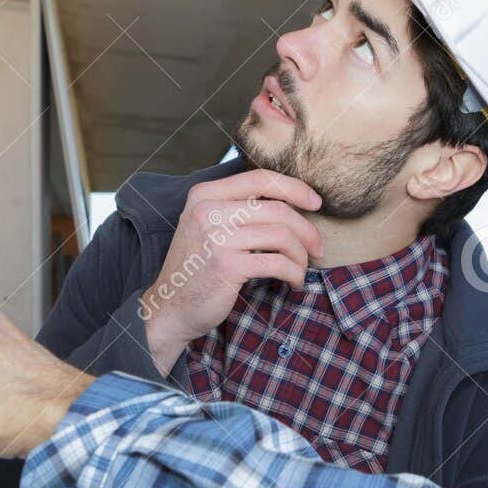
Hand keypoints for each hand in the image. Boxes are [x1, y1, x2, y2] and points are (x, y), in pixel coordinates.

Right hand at [139, 169, 323, 373]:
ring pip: (282, 236)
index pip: (260, 178)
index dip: (294, 188)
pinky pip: (277, 263)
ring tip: (301, 269)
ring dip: (301, 256)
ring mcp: (217, 237)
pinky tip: (294, 282)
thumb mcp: (208, 228)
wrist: (169, 308)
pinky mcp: (228, 265)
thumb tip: (290, 202)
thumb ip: (237, 210)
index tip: (315, 202)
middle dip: (306, 230)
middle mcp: (208, 210)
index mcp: (205, 195)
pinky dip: (294, 274)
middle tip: (318, 248)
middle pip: (277, 209)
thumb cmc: (197, 269)